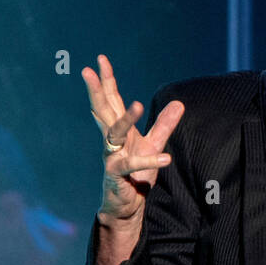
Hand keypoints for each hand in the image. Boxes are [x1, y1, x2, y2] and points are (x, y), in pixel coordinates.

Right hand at [82, 54, 183, 223]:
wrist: (128, 205)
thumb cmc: (137, 175)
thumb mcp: (154, 144)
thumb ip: (164, 125)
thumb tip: (178, 103)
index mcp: (118, 130)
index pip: (111, 100)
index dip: (106, 80)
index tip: (100, 59)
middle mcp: (111, 140)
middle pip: (102, 110)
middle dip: (96, 90)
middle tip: (87, 70)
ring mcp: (111, 156)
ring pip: (115, 133)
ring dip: (127, 119)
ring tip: (139, 104)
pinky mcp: (117, 174)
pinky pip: (134, 165)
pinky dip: (150, 160)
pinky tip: (166, 157)